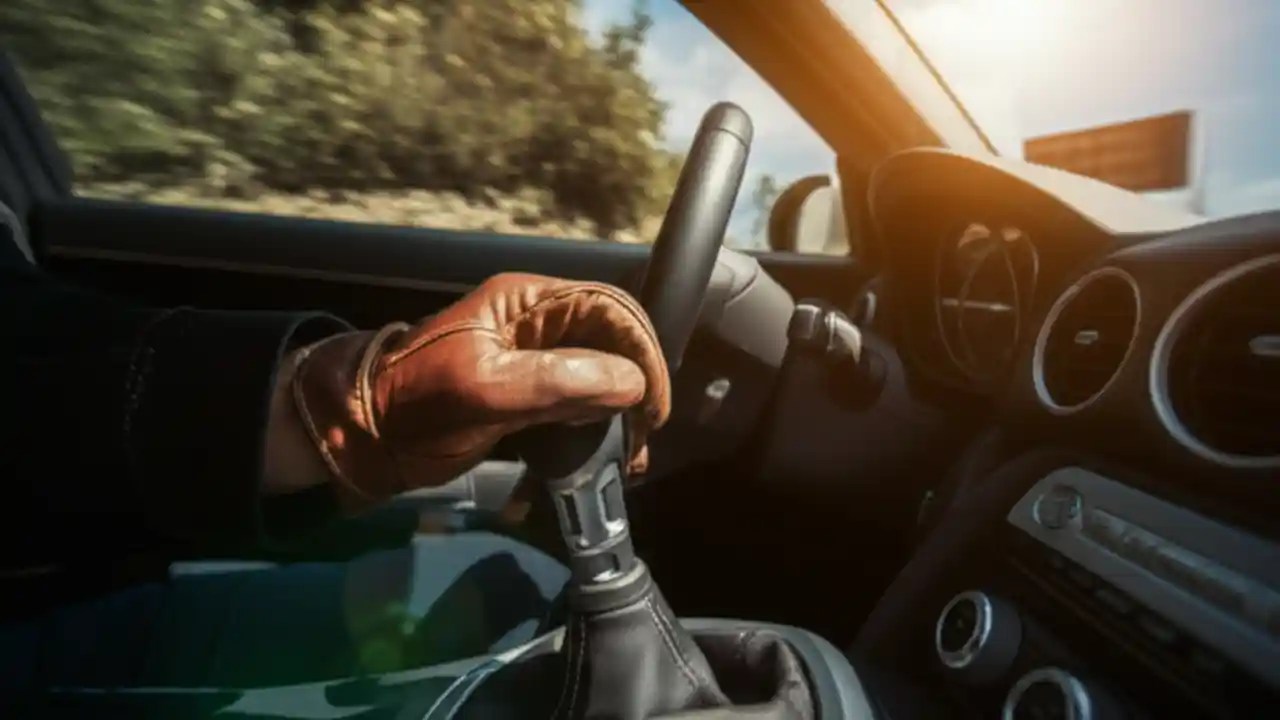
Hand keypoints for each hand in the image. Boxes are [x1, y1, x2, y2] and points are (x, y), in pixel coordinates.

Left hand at [265, 273, 669, 509]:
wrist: (363, 436)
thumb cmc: (414, 405)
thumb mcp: (484, 390)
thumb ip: (558, 380)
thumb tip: (630, 382)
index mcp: (525, 302)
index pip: (607, 309)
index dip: (640, 351)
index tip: (650, 403)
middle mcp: (537, 320)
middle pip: (612, 336)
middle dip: (638, 379)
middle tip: (646, 429)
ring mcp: (534, 355)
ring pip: (603, 367)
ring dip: (625, 403)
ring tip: (633, 448)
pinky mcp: (530, 390)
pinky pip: (581, 395)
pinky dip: (602, 420)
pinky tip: (612, 449)